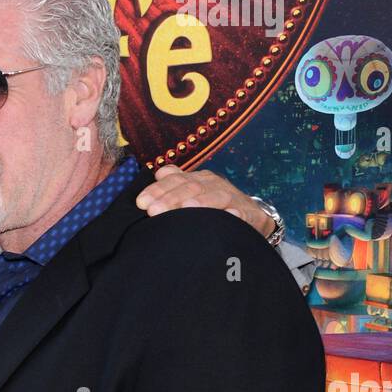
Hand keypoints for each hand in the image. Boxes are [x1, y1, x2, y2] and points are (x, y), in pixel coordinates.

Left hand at [136, 165, 273, 237]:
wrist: (251, 214)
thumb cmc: (214, 205)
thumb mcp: (194, 192)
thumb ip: (175, 183)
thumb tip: (158, 173)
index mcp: (198, 179)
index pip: (175, 180)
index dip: (157, 190)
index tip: (141, 203)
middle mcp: (213, 184)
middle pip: (191, 188)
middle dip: (171, 199)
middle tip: (154, 211)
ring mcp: (230, 197)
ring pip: (215, 198)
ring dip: (200, 203)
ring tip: (186, 209)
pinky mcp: (246, 213)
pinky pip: (240, 214)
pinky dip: (233, 215)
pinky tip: (228, 217)